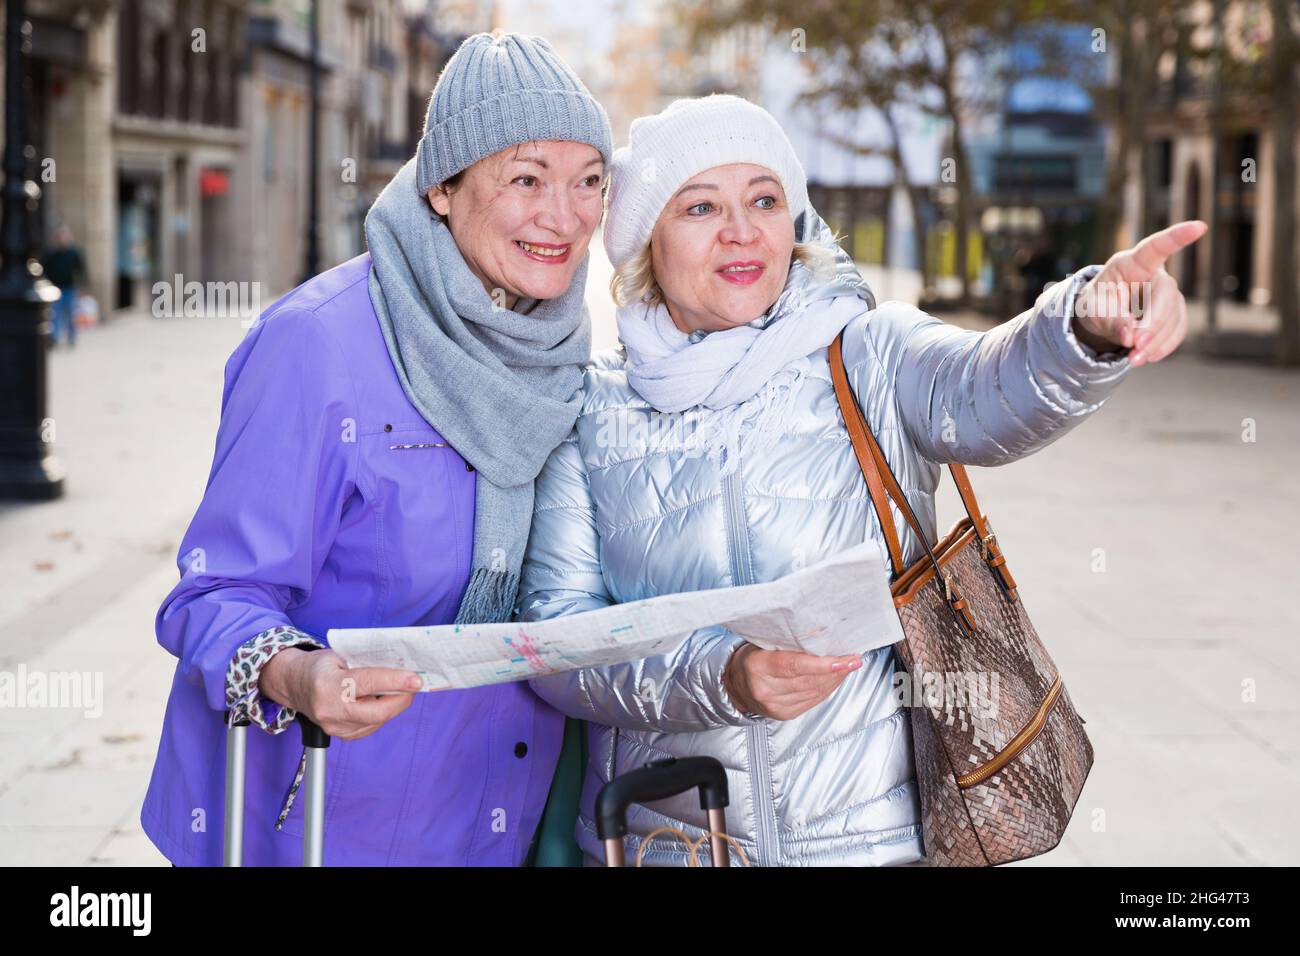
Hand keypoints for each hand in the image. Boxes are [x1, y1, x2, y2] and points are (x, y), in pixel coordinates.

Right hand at [259, 647, 421, 740]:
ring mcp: (335, 727)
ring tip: (398, 689)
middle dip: (402, 698)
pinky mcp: (342, 735)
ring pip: (378, 721)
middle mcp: (330, 710)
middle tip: (413, 685)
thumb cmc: (318, 666)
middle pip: (378, 712)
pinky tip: (381, 700)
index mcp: (328, 685)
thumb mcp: (339, 655)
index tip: (417, 679)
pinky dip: (382, 713)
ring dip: (393, 705)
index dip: (395, 681)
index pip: (368, 684)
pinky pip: (372, 726)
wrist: (293, 685)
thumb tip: (400, 667)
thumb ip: (366, 662)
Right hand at [722, 643, 862, 720]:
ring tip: (848, 665)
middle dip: (836, 670)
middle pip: (809, 680)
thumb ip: (788, 642)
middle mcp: (765, 689)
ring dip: (836, 678)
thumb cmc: (752, 658)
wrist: (735, 686)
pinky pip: (814, 700)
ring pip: (815, 691)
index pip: (795, 665)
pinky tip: (835, 678)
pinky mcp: (784, 714)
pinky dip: (828, 688)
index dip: (823, 664)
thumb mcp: (763, 643)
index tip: (845, 660)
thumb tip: (824, 638)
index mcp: (757, 666)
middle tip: (854, 658)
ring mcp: (775, 705)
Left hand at [1072, 219, 1207, 365]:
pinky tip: (1148, 356)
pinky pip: (1178, 329)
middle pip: (1165, 294)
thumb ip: (1111, 321)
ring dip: (1156, 340)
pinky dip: (1164, 345)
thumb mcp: (1093, 311)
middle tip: (1135, 346)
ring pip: (1174, 315)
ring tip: (1134, 359)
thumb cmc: (1097, 305)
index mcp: (1131, 264)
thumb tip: (1131, 337)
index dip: (1176, 237)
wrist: (1102, 318)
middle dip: (1153, 323)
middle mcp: (1154, 275)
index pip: (1155, 248)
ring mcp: (1168, 294)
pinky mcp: (1174, 313)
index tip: (1199, 226)